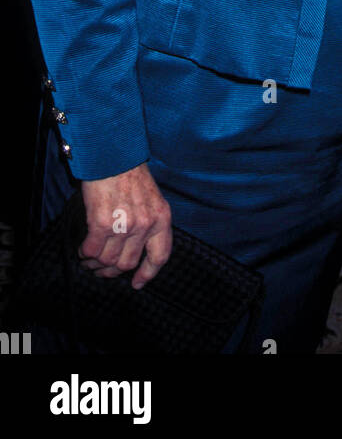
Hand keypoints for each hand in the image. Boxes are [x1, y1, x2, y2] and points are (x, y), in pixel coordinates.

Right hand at [79, 162, 171, 288]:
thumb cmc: (131, 173)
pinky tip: (83, 250)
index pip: (160, 256)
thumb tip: (135, 247)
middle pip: (128, 264)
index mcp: (162, 218)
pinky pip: (92, 251)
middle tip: (102, 269)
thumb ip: (149, 221)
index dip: (148, 274)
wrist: (114, 155)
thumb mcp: (152, 197)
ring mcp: (124, 226)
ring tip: (89, 260)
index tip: (137, 283)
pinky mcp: (102, 224)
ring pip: (108, 261)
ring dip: (95, 264)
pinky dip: (85, 254)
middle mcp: (145, 225)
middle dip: (113, 271)